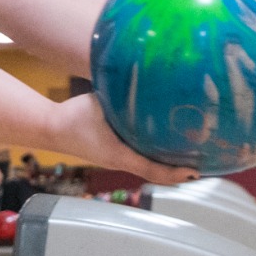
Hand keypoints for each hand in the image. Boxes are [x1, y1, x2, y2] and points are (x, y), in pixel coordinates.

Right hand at [48, 97, 196, 184]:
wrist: (51, 127)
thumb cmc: (74, 117)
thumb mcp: (100, 104)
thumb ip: (123, 96)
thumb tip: (149, 82)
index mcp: (121, 155)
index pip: (154, 170)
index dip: (176, 173)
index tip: (196, 171)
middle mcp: (122, 161)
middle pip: (158, 173)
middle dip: (180, 171)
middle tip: (204, 161)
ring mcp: (119, 160)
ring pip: (150, 168)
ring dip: (170, 165)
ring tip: (192, 154)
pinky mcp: (115, 154)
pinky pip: (141, 159)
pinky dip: (157, 157)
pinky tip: (166, 145)